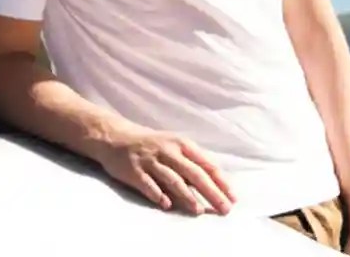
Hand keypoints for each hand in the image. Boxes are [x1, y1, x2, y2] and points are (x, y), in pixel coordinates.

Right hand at [92, 122, 234, 215]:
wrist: (117, 138)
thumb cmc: (153, 145)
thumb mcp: (175, 146)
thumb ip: (192, 163)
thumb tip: (213, 183)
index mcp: (183, 145)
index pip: (207, 164)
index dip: (221, 182)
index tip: (232, 197)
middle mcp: (169, 152)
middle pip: (195, 174)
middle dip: (211, 192)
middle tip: (223, 208)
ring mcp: (152, 161)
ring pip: (173, 180)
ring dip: (187, 196)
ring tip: (199, 210)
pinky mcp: (134, 171)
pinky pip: (148, 184)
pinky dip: (158, 194)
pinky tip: (167, 205)